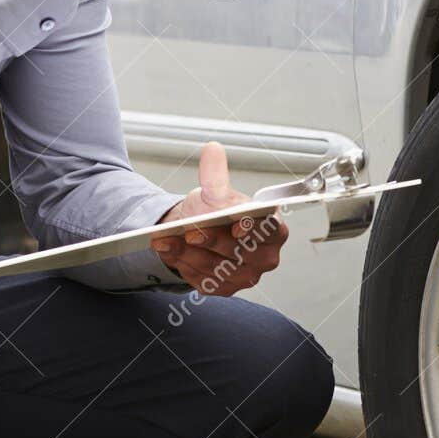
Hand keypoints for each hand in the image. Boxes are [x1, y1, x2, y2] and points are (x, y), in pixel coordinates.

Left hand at [148, 140, 289, 296]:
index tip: (235, 226)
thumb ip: (215, 175)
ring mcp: (247, 276)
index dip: (252, 229)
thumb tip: (212, 149)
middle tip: (187, 232)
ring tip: (164, 241)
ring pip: (217, 267)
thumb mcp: (215, 192)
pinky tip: (171, 252)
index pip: (268, 230)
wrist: (199, 230)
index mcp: (274, 229)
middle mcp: (265, 256)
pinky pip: (204, 280)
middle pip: (239, 251)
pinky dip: (184, 265)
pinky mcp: (227, 288)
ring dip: (188, 254)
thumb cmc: (216, 211)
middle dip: (210, 240)